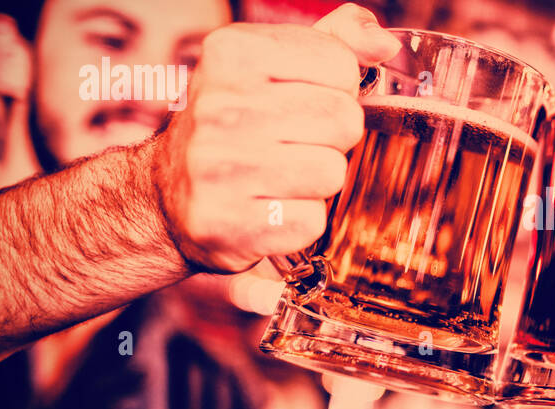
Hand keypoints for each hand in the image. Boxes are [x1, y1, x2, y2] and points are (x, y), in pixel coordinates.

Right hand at [152, 4, 399, 272]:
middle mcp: (218, 106)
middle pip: (343, 119)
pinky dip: (300, 221)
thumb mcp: (275, 63)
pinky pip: (311, 222)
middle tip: (294, 142)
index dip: (336, 89)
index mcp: (231, 52)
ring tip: (282, 174)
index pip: (341, 66)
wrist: (169, 191)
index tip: (302, 100)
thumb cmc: (237, 120)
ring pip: (332, 172)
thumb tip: (385, 44)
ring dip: (318, 180)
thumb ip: (337, 39)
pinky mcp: (226, 223)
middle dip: (332, 137)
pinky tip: (269, 206)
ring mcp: (218, 167)